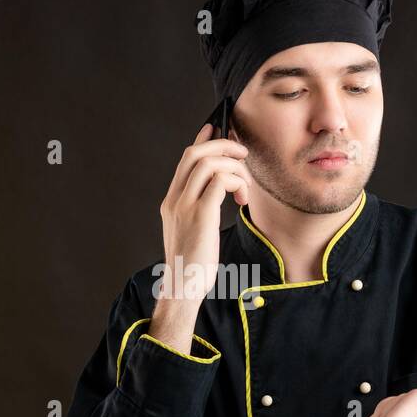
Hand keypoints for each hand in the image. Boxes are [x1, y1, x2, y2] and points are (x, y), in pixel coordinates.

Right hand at [158, 122, 252, 304]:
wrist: (183, 287)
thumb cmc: (192, 265)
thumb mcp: (191, 232)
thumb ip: (198, 210)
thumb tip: (215, 196)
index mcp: (171, 202)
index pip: (185, 161)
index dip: (202, 141)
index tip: (215, 130)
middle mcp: (175, 199)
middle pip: (194, 154)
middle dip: (222, 146)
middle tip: (243, 154)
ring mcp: (185, 206)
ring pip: (209, 163)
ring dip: (234, 167)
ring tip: (245, 187)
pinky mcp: (201, 215)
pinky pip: (221, 181)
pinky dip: (237, 182)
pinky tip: (242, 199)